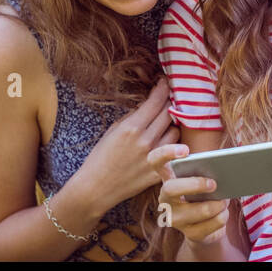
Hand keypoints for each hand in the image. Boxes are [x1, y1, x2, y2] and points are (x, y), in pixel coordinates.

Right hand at [73, 77, 178, 209]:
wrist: (95, 188)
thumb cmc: (100, 157)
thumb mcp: (113, 130)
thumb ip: (133, 116)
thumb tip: (149, 104)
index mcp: (131, 128)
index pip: (156, 101)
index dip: (163, 89)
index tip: (165, 83)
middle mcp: (145, 141)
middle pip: (169, 113)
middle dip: (170, 102)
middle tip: (169, 98)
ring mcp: (154, 157)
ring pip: (176, 132)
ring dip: (172, 125)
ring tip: (166, 123)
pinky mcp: (158, 172)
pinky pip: (175, 153)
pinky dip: (174, 145)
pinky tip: (171, 142)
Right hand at [147, 144, 230, 245]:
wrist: (206, 227)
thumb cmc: (205, 193)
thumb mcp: (204, 178)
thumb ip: (207, 170)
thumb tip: (222, 167)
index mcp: (168, 178)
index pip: (155, 161)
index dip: (166, 153)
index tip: (186, 150)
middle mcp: (166, 198)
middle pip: (171, 188)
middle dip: (194, 185)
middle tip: (214, 183)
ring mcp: (175, 218)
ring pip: (197, 211)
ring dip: (216, 204)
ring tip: (225, 200)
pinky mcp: (190, 234)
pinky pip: (210, 225)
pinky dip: (222, 217)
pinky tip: (224, 214)